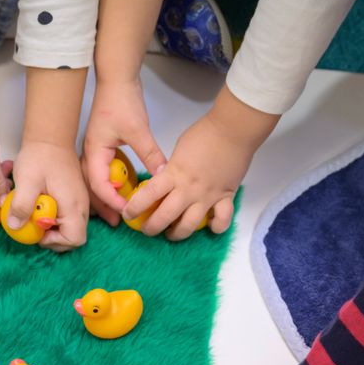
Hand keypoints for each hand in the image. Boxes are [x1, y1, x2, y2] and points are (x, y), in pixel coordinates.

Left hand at [10, 141, 88, 251]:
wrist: (49, 138)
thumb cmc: (40, 157)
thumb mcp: (26, 181)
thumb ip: (21, 206)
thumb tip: (15, 226)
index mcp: (73, 206)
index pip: (74, 239)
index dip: (55, 241)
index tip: (37, 229)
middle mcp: (81, 207)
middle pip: (73, 237)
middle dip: (52, 237)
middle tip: (33, 224)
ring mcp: (79, 202)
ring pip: (69, 228)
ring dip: (52, 228)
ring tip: (35, 214)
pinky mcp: (73, 198)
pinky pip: (66, 217)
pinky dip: (53, 218)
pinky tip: (40, 206)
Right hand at [82, 78, 166, 225]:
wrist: (117, 78)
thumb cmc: (121, 101)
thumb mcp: (138, 130)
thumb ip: (150, 153)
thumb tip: (163, 176)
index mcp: (94, 151)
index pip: (98, 183)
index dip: (111, 199)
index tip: (127, 209)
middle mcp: (90, 153)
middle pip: (92, 187)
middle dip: (103, 205)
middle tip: (118, 222)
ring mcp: (95, 150)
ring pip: (96, 181)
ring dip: (106, 197)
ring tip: (119, 213)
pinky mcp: (103, 147)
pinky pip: (104, 172)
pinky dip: (112, 184)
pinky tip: (124, 190)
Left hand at [123, 111, 243, 239]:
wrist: (234, 130)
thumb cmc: (205, 133)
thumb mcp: (179, 149)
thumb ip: (172, 168)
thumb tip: (168, 179)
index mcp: (174, 174)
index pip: (148, 195)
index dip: (135, 208)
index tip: (129, 214)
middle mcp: (188, 189)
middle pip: (165, 217)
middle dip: (152, 228)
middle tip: (148, 229)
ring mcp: (208, 196)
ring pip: (189, 226)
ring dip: (177, 234)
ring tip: (172, 233)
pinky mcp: (226, 198)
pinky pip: (221, 221)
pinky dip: (216, 227)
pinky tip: (209, 225)